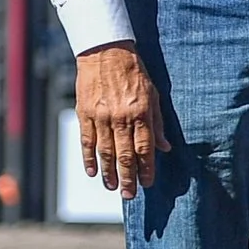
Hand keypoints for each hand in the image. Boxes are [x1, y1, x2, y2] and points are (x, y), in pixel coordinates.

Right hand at [75, 43, 168, 199]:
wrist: (105, 53)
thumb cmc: (134, 74)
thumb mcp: (154, 95)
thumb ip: (158, 123)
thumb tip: (165, 147)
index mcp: (141, 113)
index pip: (144, 148)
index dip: (146, 168)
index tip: (148, 183)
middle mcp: (120, 118)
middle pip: (124, 155)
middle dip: (128, 177)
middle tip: (130, 195)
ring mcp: (100, 117)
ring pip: (105, 152)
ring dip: (108, 173)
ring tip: (113, 188)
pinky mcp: (84, 114)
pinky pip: (87, 141)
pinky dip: (89, 158)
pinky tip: (92, 172)